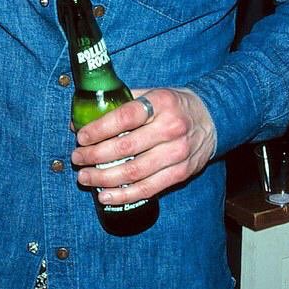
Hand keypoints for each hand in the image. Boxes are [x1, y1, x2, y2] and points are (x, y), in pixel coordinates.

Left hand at [71, 87, 215, 205]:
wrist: (211, 118)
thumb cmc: (172, 105)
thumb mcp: (151, 93)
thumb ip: (120, 103)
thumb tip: (81, 119)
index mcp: (160, 102)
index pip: (125, 117)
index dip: (99, 129)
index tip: (80, 136)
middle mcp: (171, 128)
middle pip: (126, 147)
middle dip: (95, 156)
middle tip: (77, 158)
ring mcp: (178, 153)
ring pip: (134, 171)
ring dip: (104, 178)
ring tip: (85, 178)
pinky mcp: (181, 173)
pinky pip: (149, 189)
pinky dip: (124, 195)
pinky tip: (105, 196)